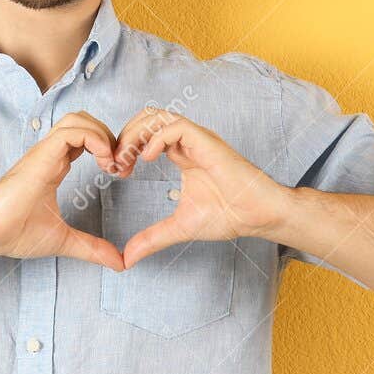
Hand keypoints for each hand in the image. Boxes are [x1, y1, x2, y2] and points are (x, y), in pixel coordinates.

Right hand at [0, 111, 125, 270]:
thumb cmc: (14, 232)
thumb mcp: (64, 240)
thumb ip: (91, 248)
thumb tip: (120, 263)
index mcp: (54, 165)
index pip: (84, 138)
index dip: (107, 148)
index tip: (119, 173)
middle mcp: (50, 154)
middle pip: (84, 120)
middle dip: (109, 136)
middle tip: (120, 165)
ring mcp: (45, 152)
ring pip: (78, 118)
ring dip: (102, 134)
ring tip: (110, 163)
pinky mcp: (41, 155)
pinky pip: (73, 131)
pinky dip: (95, 139)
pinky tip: (103, 162)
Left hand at [110, 107, 291, 266]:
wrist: (259, 216)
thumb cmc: (229, 216)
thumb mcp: (179, 226)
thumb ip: (152, 238)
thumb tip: (128, 257)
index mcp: (181, 154)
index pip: (145, 134)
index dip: (126, 147)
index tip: (115, 170)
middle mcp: (188, 142)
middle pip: (147, 118)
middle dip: (125, 136)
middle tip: (115, 163)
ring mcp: (198, 140)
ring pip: (158, 116)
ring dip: (136, 134)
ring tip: (127, 159)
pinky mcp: (208, 142)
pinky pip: (176, 126)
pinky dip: (156, 138)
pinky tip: (147, 159)